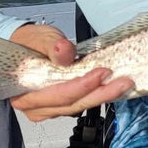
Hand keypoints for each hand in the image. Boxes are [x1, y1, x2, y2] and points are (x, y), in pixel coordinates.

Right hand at [6, 24, 134, 121]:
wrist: (25, 45)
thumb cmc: (29, 43)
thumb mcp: (40, 38)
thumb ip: (52, 46)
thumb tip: (65, 51)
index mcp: (24, 92)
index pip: (58, 94)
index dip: (81, 86)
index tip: (101, 73)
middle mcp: (34, 106)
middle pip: (72, 104)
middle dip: (100, 93)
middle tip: (123, 82)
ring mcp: (48, 109)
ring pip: (78, 107)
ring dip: (102, 96)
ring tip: (123, 85)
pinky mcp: (60, 106)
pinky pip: (80, 104)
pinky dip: (97, 96)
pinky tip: (112, 88)